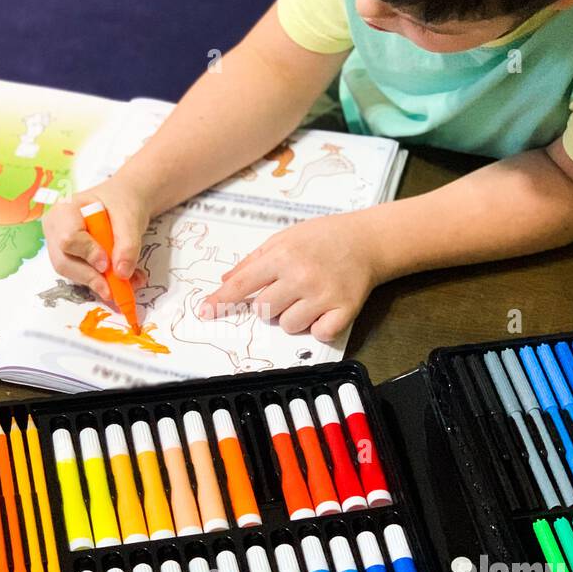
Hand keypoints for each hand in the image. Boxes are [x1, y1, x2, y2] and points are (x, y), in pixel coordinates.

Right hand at [43, 176, 149, 304]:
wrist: (124, 202)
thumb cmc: (122, 202)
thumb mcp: (130, 217)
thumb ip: (127, 244)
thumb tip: (121, 273)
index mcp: (64, 210)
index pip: (68, 238)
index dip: (87, 253)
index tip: (107, 263)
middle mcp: (55, 230)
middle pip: (63, 262)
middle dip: (91, 277)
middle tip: (114, 288)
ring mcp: (60, 247)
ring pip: (71, 274)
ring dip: (99, 282)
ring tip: (125, 284)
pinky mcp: (71, 261)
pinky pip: (82, 277)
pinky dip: (102, 283)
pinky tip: (121, 282)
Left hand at [200, 210, 381, 340]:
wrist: (367, 239)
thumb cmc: (323, 238)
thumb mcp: (285, 238)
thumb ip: (254, 260)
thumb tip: (226, 281)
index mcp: (283, 256)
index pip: (243, 284)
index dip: (222, 300)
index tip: (205, 312)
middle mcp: (302, 276)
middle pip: (264, 310)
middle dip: (269, 306)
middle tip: (286, 291)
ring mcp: (324, 295)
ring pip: (289, 326)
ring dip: (293, 317)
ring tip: (307, 298)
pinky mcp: (345, 309)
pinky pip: (319, 334)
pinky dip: (318, 328)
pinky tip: (323, 311)